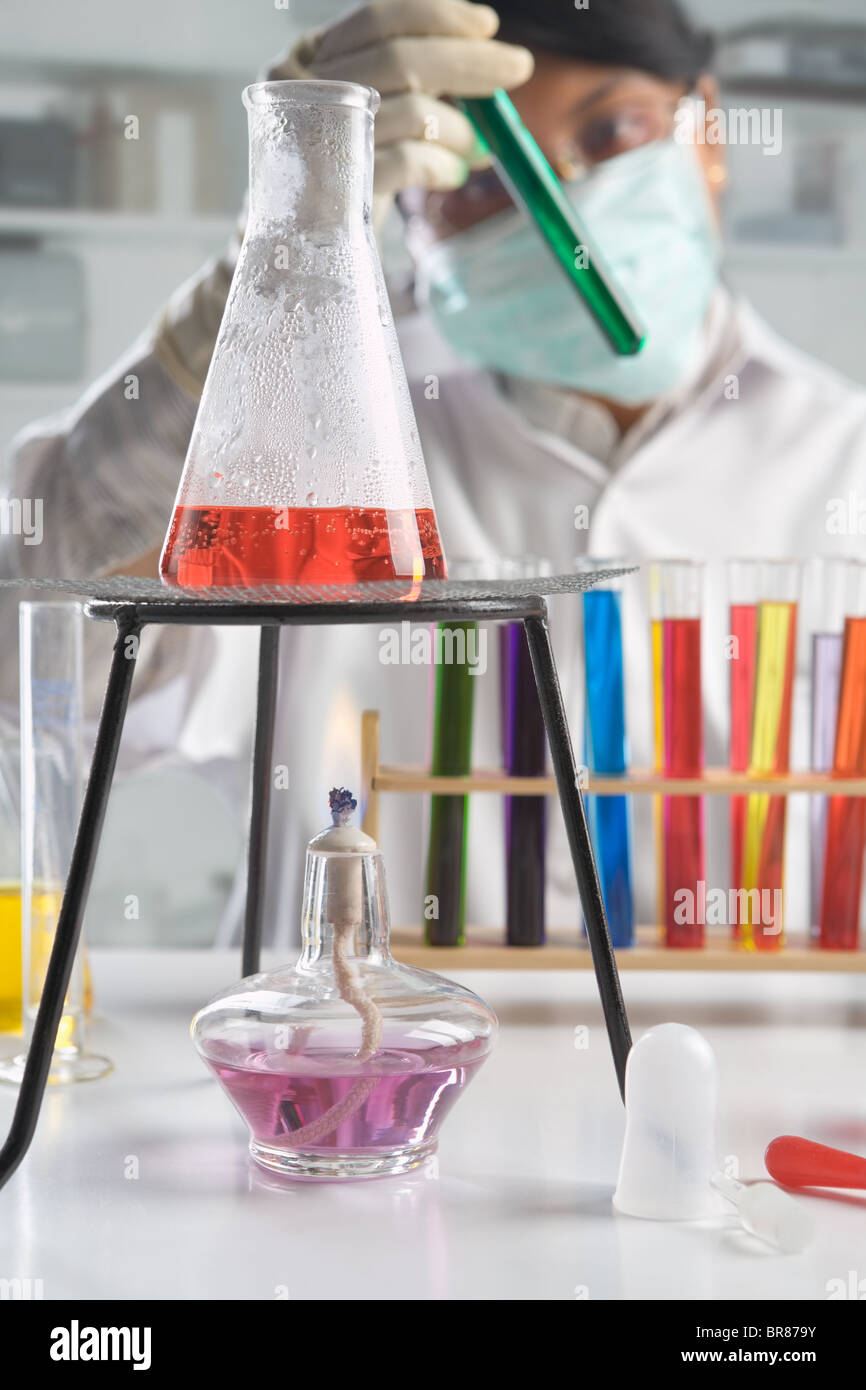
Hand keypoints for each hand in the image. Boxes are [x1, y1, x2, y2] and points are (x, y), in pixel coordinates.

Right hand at [271, 0, 532, 217]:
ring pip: (411, 110)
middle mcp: (304, 90)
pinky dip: (444, 167)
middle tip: (518, 68)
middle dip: (471, 60)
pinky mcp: (333, 189)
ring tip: (474, 150)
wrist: (298, 253)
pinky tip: (452, 176)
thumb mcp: (372, 114)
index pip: (379, 17)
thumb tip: (490, 64)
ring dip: (460, 129)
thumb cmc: (344, 177)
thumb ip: (413, 83)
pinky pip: (410, 163)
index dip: (439, 16)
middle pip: (401, 58)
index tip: (488, 25)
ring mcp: (315, 140)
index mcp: (310, 59)